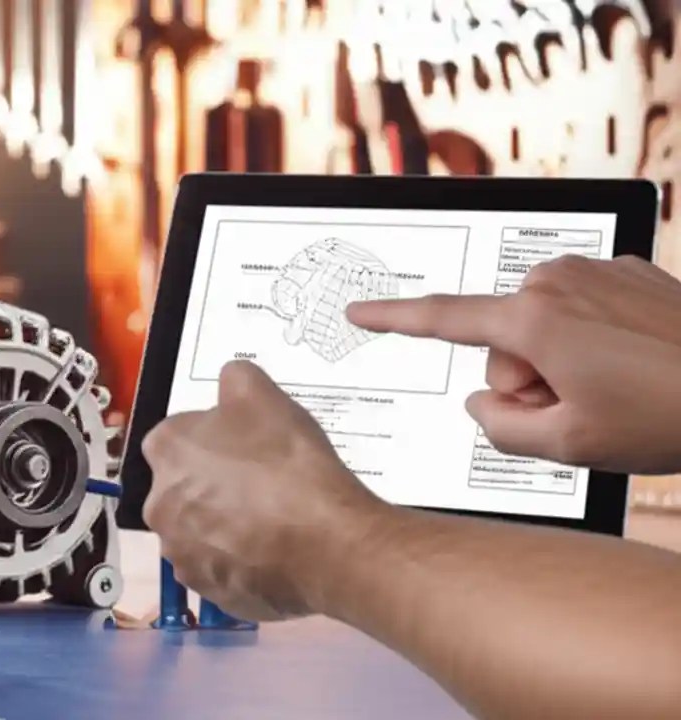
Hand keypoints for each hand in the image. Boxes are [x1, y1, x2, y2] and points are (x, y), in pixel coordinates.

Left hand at [141, 361, 384, 621]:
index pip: (177, 436)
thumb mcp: (263, 394)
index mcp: (165, 451)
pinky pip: (221, 569)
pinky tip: (274, 553)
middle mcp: (158, 505)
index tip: (246, 446)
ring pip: (199, 531)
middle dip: (213, 484)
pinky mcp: (208, 591)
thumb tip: (227, 383)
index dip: (213, 438)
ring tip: (272, 520)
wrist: (325, 545)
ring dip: (224, 525)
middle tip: (261, 483)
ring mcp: (180, 554)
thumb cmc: (288, 462)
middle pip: (183, 487)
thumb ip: (235, 379)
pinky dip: (240, 562)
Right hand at [347, 254, 680, 473]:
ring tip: (619, 390)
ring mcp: (595, 271)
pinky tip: (635, 366)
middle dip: (530, 382)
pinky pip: (581, 312)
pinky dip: (594, 343)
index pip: (443, 319)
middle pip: (503, 344)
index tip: (360, 312)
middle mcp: (557, 281)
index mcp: (534, 319)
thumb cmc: (668, 415)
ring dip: (564, 364)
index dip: (393, 319)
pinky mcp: (627, 272)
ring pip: (543, 329)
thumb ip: (499, 428)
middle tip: (582, 411)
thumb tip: (484, 403)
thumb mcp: (568, 446)